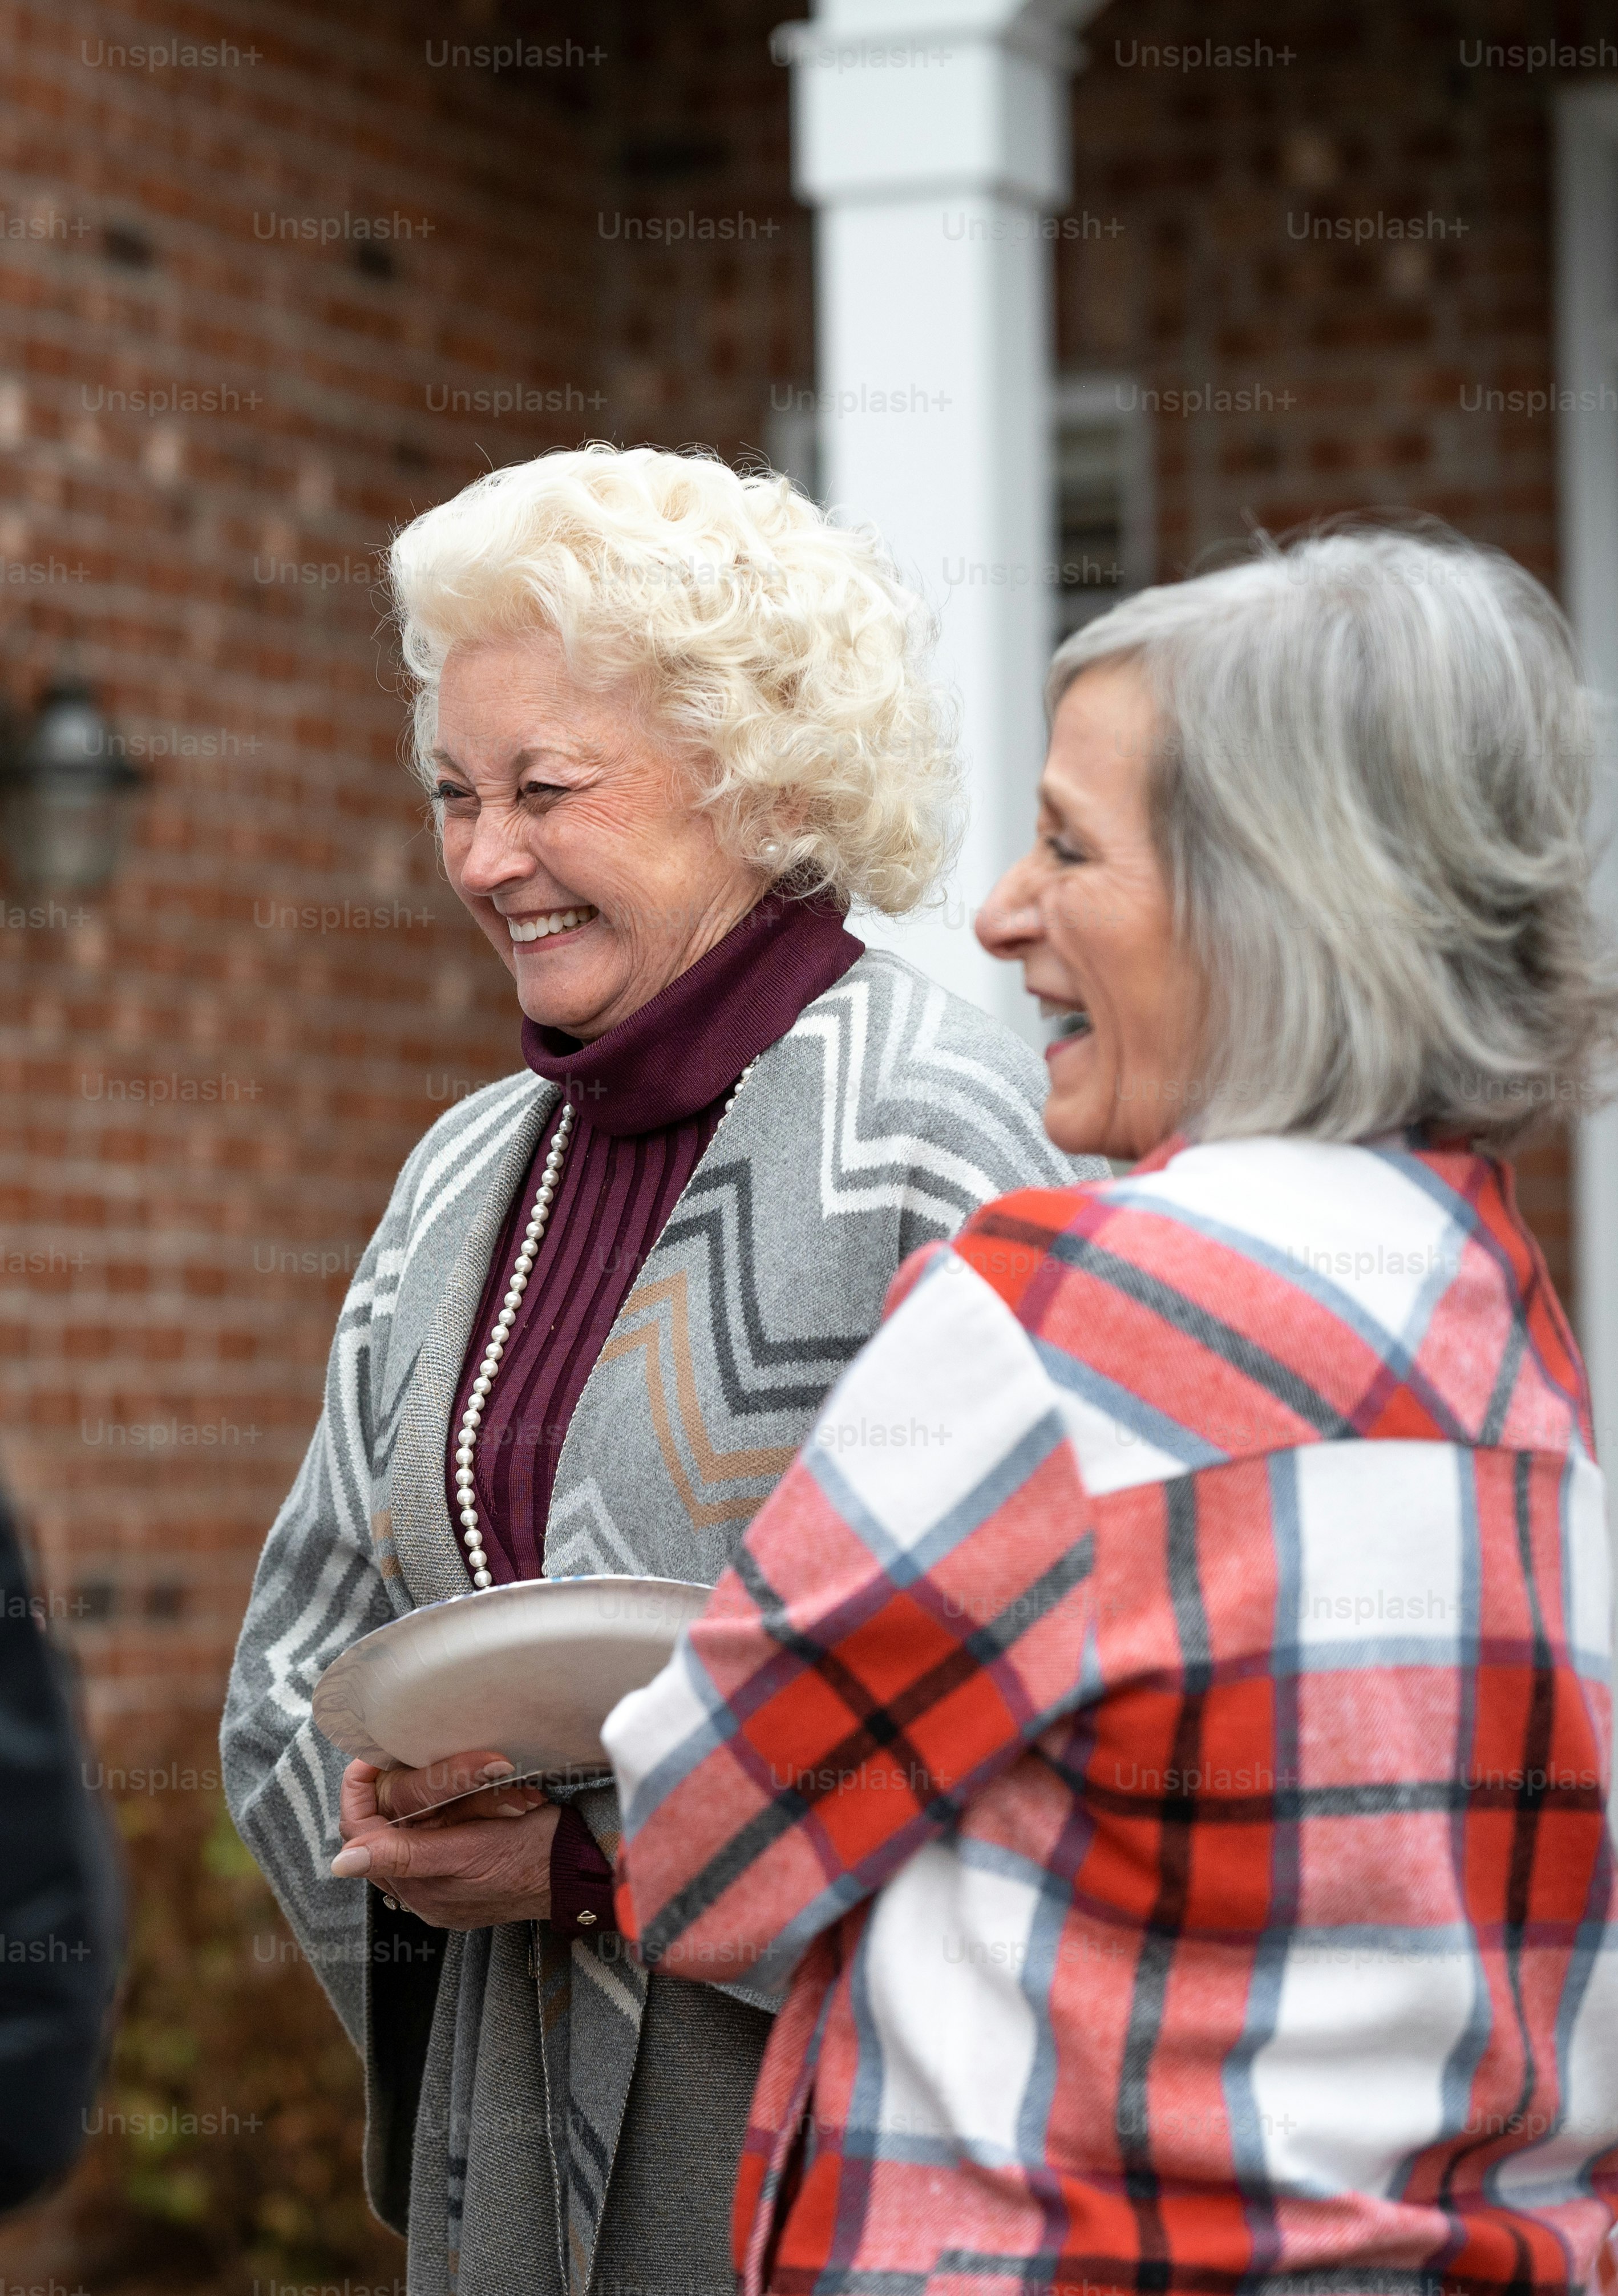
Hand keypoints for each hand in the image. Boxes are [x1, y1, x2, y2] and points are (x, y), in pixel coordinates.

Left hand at [330, 1750, 560, 1928]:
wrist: (581, 1871)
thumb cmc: (535, 1856)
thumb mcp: (470, 1848)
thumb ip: (406, 1854)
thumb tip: (341, 1862)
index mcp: (417, 1886)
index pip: (359, 1831)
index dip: (360, 1790)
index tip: (374, 1756)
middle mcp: (422, 1891)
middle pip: (381, 1827)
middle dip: (401, 1790)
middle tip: (424, 1761)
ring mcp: (442, 1886)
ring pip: (407, 1828)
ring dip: (426, 1799)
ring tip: (457, 1782)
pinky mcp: (462, 1876)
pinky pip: (434, 1836)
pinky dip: (445, 1811)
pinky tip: (468, 1804)